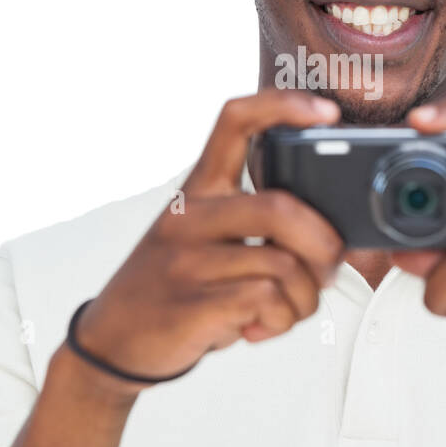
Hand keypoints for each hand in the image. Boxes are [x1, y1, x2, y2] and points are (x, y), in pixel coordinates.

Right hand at [70, 89, 346, 394]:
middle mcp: (190, 216)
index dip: (284, 106)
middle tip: (327, 270)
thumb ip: (253, 224)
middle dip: (324, 244)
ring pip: (283, 265)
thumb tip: (330, 237)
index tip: (327, 112)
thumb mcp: (201, 237)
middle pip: (280, 208)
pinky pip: (266, 300)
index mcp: (198, 189)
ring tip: (289, 310)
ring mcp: (188, 259)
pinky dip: (282, 321)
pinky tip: (261, 327)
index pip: (236, 121)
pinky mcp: (192, 303)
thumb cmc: (174, 286)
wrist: (115, 340)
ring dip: (305, 298)